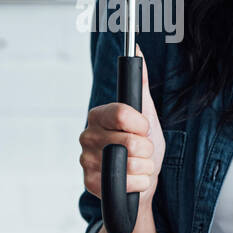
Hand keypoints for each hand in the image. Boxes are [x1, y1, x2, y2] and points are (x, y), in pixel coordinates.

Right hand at [79, 45, 164, 204]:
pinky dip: (137, 184)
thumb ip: (141, 82)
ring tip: (138, 166)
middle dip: (146, 149)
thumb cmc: (143, 147)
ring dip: (144, 168)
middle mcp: (87, 136)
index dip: (141, 125)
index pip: (122, 114)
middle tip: (142, 151)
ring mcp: (86, 161)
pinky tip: (131, 181)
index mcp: (99, 115)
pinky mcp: (90, 183)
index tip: (144, 128)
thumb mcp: (146, 113)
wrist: (142, 182)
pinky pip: (125, 183)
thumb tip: (136, 48)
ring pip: (129, 164)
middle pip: (130, 141)